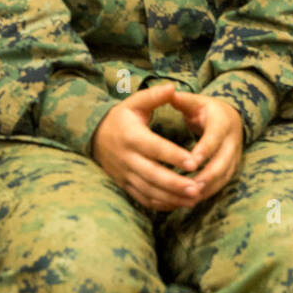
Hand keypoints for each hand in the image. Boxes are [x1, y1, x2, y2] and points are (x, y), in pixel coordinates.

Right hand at [91, 82, 242, 210]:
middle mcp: (127, 158)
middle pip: (153, 175)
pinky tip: (178, 204)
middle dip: (175, 184)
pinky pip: (142, 198)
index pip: (155, 148)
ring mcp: (125, 174)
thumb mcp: (135, 102)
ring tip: (194, 199)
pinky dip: (160, 204)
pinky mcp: (125, 184)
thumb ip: (154, 96)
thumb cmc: (121, 117)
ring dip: (171, 197)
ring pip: (149, 190)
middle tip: (197, 188)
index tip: (193, 163)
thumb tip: (173, 87)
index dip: (174, 156)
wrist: (94, 135)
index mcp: (132, 136)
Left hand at [170, 90, 243, 203]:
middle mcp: (231, 140)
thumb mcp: (195, 102)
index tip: (191, 163)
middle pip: (223, 161)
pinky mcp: (232, 166)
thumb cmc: (206, 109)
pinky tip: (194, 199)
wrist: (230, 116)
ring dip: (209, 187)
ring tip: (191, 197)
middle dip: (208, 176)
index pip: (214, 138)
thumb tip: (169, 92)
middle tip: (191, 187)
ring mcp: (234, 155)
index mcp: (222, 122)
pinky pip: (223, 182)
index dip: (204, 151)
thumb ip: (182, 100)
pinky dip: (210, 191)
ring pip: (225, 175)